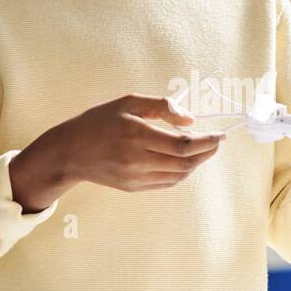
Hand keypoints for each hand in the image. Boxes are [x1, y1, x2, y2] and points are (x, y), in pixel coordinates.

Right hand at [9, 94, 225, 211]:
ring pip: (178, 175)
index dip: (206, 142)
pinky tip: (185, 162)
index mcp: (136, 134)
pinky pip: (166, 183)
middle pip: (184, 162)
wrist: (70, 152)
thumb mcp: (128, 103)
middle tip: (217, 143)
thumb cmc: (99, 121)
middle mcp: (137, 159)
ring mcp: (135, 176)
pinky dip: (181, 173)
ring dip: (196, 164)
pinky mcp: (133, 187)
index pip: (182, 144)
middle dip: (206, 153)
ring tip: (204, 151)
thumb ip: (162, 107)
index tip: (220, 136)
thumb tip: (191, 121)